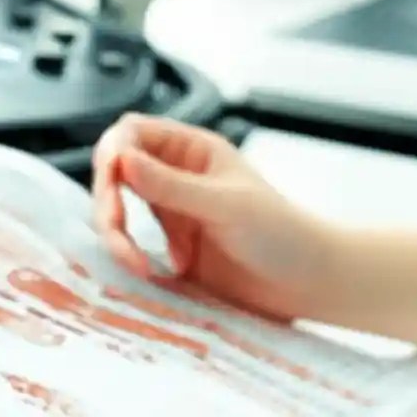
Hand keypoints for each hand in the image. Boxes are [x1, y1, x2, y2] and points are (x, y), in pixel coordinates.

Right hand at [91, 114, 326, 321]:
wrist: (309, 283)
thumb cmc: (282, 233)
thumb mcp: (225, 205)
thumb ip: (171, 186)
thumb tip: (122, 159)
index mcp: (193, 150)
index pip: (133, 133)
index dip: (114, 151)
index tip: (112, 179)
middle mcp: (177, 176)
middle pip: (116, 173)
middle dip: (108, 200)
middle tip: (117, 229)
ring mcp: (172, 212)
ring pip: (119, 210)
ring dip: (117, 236)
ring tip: (138, 265)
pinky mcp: (171, 248)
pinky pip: (132, 245)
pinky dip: (131, 258)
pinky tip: (155, 274)